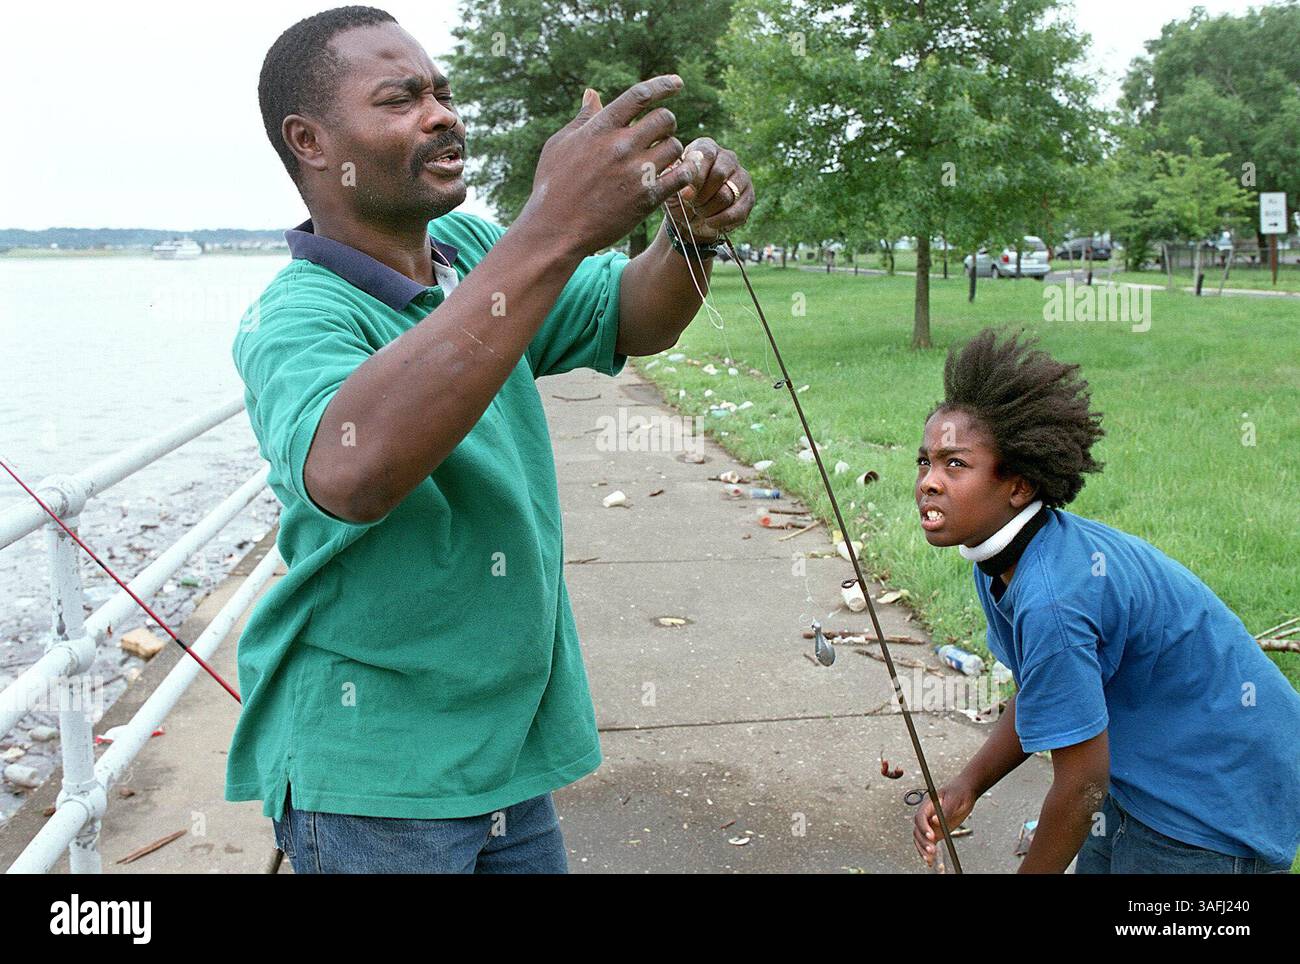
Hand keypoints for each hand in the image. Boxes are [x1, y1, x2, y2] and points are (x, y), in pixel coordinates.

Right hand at [522, 76, 696, 256]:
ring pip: (675, 146)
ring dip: (671, 149)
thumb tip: (592, 93)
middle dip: (666, 122)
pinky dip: (685, 171)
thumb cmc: (552, 186)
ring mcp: (636, 172)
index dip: (663, 85)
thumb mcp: (560, 144)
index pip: (640, 95)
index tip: (676, 83)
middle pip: (665, 118)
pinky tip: (680, 173)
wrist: (555, 230)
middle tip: (659, 133)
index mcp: (600, 128)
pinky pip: (681, 176)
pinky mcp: (647, 198)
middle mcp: (621, 146)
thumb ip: (583, 119)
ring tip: (660, 158)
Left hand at [660, 138, 753, 242]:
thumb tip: (688, 189)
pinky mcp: (749, 197)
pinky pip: (737, 211)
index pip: (705, 154)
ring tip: (700, 212)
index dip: (696, 177)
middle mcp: (727, 157)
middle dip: (702, 196)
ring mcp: (741, 176)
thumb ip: (675, 181)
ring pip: (727, 194)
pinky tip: (711, 222)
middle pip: (719, 174)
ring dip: (709, 210)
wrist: (690, 220)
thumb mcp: (670, 186)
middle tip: (692, 205)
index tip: (685, 195)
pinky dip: (720, 221)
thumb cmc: (678, 198)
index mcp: (706, 147)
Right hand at [911, 780, 976, 867]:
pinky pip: (928, 843)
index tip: (932, 835)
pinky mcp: (936, 832)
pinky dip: (927, 852)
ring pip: (920, 838)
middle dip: (923, 841)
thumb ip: (945, 810)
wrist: (964, 793)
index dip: (924, 827)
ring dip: (923, 849)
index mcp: (928, 805)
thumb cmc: (959, 792)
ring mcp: (930, 825)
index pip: (920, 817)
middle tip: (932, 850)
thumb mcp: (954, 799)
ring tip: (930, 858)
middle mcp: (926, 816)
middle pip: (918, 830)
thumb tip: (935, 820)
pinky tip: (930, 860)